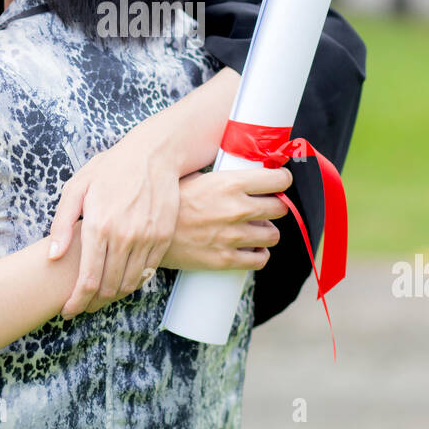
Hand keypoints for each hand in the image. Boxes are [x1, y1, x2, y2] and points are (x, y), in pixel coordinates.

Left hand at [48, 146, 180, 319]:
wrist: (153, 154)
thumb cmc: (110, 169)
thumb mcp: (76, 188)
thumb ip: (62, 224)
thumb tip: (53, 256)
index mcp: (99, 227)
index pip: (87, 281)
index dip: (76, 302)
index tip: (67, 310)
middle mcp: (124, 237)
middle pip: (108, 288)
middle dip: (92, 303)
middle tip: (82, 305)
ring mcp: (146, 239)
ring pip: (129, 284)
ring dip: (113, 296)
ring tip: (100, 296)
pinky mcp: (162, 237)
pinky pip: (148, 272)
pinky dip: (134, 282)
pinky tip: (121, 280)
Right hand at [161, 167, 291, 270]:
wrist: (147, 231)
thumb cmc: (170, 201)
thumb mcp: (197, 176)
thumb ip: (225, 176)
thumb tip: (247, 168)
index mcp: (230, 183)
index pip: (279, 180)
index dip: (282, 181)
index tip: (279, 183)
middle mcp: (237, 209)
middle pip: (280, 208)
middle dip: (275, 206)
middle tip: (265, 206)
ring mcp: (233, 236)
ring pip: (273, 235)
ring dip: (267, 231)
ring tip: (256, 229)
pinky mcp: (226, 259)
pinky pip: (260, 259)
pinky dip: (259, 254)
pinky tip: (251, 248)